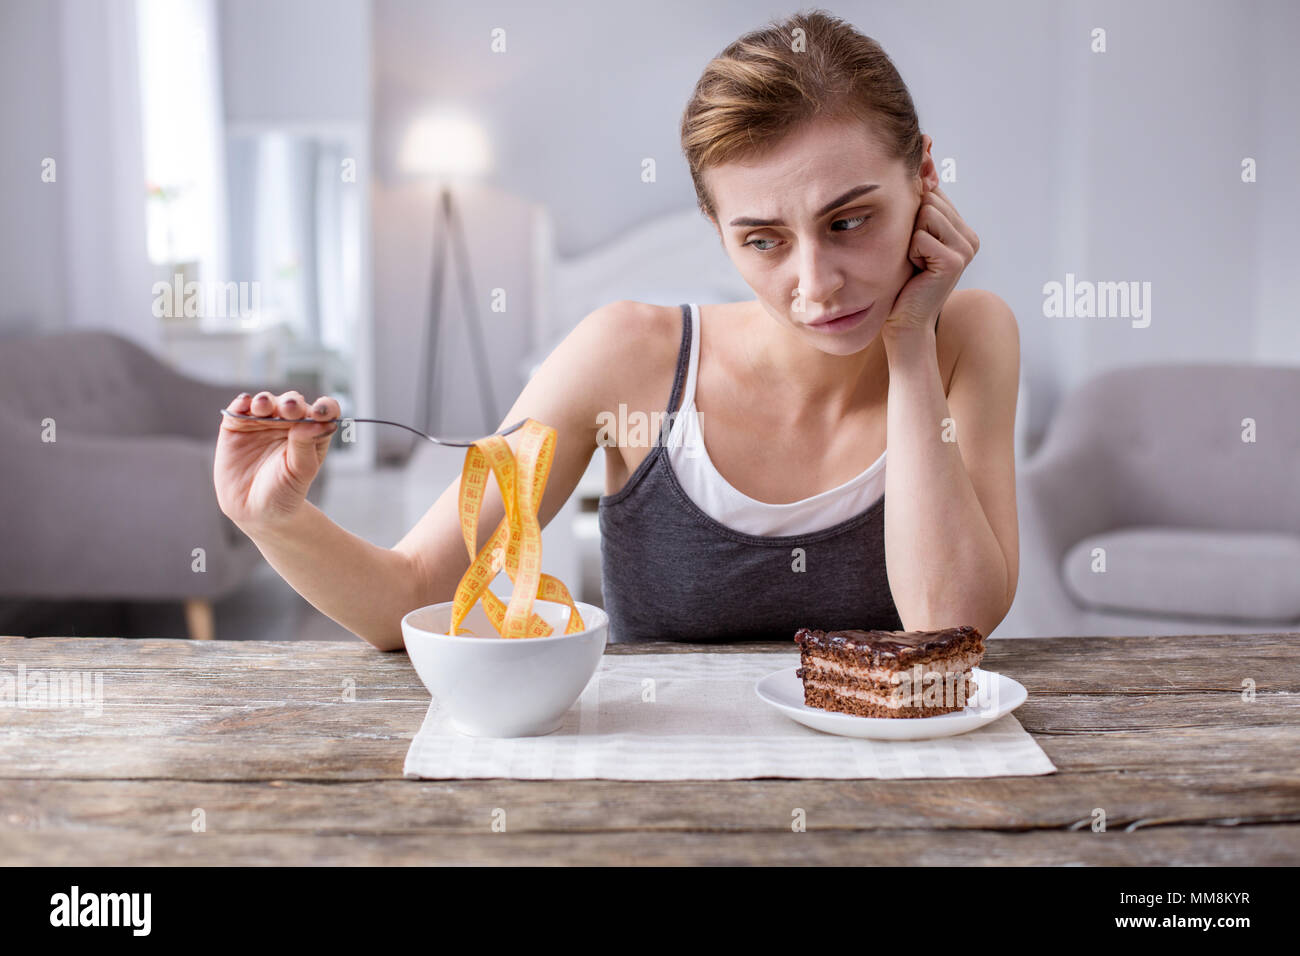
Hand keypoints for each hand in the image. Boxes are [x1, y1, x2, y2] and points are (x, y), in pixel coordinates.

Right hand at [214, 390, 339, 529]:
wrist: (254, 510)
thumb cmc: (284, 492)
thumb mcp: (300, 471)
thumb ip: (306, 445)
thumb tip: (315, 420)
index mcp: (312, 430)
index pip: (323, 411)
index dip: (325, 407)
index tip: (322, 412)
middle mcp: (288, 421)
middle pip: (293, 402)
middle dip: (292, 403)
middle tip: (291, 409)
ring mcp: (263, 421)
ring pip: (266, 402)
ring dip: (266, 401)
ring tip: (264, 407)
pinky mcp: (237, 424)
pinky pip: (240, 408)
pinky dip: (242, 402)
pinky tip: (245, 403)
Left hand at [882, 182, 979, 337]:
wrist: (904, 320)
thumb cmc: (902, 279)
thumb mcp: (910, 236)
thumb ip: (919, 202)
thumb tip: (924, 154)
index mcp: (962, 228)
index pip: (933, 193)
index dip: (913, 211)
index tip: (912, 240)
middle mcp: (969, 236)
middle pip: (929, 199)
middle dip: (910, 225)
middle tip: (913, 255)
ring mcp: (966, 247)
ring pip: (926, 213)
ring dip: (910, 238)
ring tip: (915, 261)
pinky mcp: (955, 260)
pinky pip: (920, 236)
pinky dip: (910, 252)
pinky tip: (916, 270)